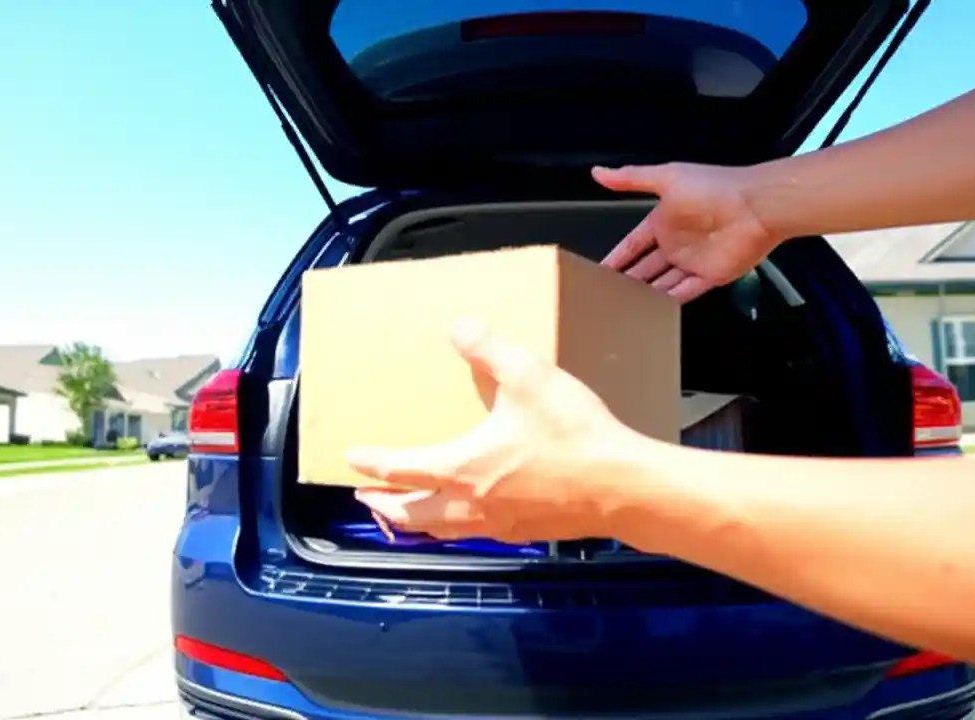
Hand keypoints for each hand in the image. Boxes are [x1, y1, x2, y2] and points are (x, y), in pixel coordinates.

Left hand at [347, 318, 640, 543]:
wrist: (623, 487)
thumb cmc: (574, 436)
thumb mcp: (529, 376)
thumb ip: (489, 349)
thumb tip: (460, 327)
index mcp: (462, 468)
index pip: (401, 468)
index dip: (372, 463)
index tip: (351, 458)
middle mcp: (472, 505)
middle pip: (411, 515)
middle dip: (383, 505)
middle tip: (364, 497)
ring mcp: (499, 526)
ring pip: (440, 532)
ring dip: (413, 524)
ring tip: (404, 516)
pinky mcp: (526, 533)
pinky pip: (474, 536)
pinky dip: (453, 530)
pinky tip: (465, 519)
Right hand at [593, 162, 781, 302]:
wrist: (755, 206)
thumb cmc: (712, 188)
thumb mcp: (667, 178)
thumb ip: (631, 178)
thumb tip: (597, 172)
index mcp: (664, 220)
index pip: (634, 243)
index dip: (618, 256)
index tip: (600, 270)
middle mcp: (677, 242)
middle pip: (647, 266)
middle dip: (628, 279)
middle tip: (606, 295)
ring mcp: (694, 262)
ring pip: (663, 282)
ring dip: (646, 293)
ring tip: (623, 308)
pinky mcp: (711, 277)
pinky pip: (686, 292)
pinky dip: (670, 302)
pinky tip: (653, 312)